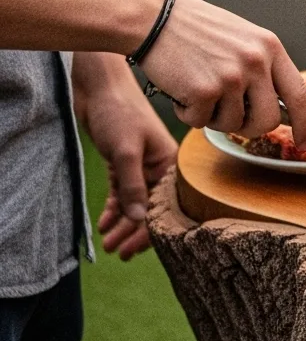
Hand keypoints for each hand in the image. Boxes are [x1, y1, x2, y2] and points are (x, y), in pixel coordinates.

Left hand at [72, 52, 178, 258]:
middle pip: (149, 208)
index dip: (150, 231)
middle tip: (118, 252)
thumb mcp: (125, 151)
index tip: (135, 251)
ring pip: (134, 203)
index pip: (164, 205)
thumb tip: (137, 219)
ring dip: (121, 224)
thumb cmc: (120, 112)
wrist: (99, 87)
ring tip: (109, 243)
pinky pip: (122, 192)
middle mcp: (159, 167)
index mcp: (170, 163)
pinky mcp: (124, 162)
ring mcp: (141, 165)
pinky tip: (105, 223)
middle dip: (134, 233)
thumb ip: (131, 186)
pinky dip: (115, 208)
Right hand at [139, 0, 305, 143]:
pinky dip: (188, 113)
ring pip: (232, 124)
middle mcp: (255, 62)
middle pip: (268, 121)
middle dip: (249, 128)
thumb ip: (262, 67)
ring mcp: (231, 77)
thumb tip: (277, 104)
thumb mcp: (242, 37)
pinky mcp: (205, 90)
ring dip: (212, 116)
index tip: (304, 140)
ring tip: (198, 90)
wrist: (152, 17)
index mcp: (269, 47)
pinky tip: (181, 89)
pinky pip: (201, 121)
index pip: (300, 94)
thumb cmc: (193, 28)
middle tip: (228, 116)